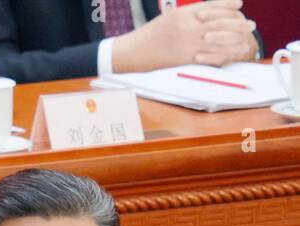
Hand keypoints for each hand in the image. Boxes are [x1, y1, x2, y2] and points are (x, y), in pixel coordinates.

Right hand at [112, 0, 256, 72]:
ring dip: (237, 39)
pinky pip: (211, 56)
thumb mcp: (172, 17)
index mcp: (185, 14)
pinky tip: (234, 53)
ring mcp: (188, 43)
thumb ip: (192, 13)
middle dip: (239, 23)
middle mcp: (188, 27)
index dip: (230, 6)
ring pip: (220, 39)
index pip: (215, 6)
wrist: (134, 52)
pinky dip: (226, 54)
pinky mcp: (186, 58)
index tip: (240, 6)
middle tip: (251, 24)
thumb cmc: (152, 34)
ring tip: (247, 39)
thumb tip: (214, 11)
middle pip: (221, 22)